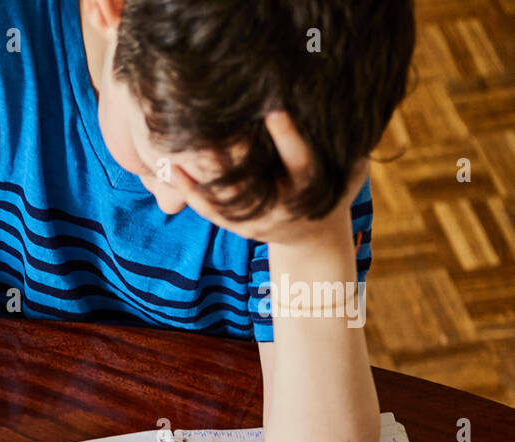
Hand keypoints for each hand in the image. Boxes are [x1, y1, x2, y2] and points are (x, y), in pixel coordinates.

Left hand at [168, 111, 367, 250]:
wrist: (312, 241)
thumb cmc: (333, 193)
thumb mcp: (349, 173)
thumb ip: (351, 149)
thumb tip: (359, 110)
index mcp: (310, 191)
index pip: (302, 162)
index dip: (290, 138)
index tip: (276, 111)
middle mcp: (281, 208)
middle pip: (255, 180)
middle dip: (235, 154)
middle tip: (215, 124)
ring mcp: (257, 220)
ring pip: (227, 196)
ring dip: (205, 171)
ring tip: (183, 144)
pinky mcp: (236, 226)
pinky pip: (210, 210)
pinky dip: (190, 190)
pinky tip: (172, 170)